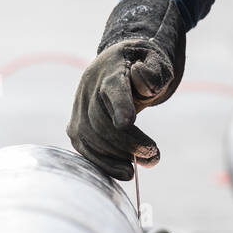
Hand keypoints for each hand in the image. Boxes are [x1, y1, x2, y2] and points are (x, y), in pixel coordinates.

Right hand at [67, 0, 184, 180]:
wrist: (117, 64)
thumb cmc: (142, 65)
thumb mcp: (156, 60)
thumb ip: (155, 72)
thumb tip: (145, 87)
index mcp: (112, 69)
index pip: (113, 88)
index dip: (119, 105)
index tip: (128, 122)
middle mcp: (89, 88)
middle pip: (101, 120)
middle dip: (127, 142)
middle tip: (153, 155)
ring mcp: (79, 108)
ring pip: (90, 138)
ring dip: (116, 156)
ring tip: (143, 164)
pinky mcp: (76, 126)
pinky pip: (85, 149)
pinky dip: (104, 164)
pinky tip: (124, 172)